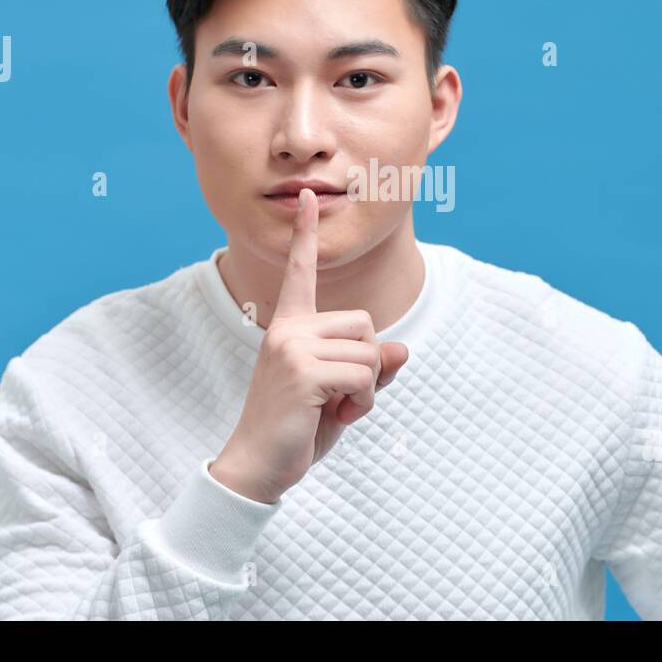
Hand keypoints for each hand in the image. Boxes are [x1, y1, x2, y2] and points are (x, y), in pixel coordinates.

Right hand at [212, 188, 409, 503]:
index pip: (300, 273)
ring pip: (369, 352)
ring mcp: (293, 347)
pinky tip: (335, 417)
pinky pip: (364, 376)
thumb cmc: (298, 428)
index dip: (305, 235)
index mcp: (289, 327)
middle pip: (365, 323)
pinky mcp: (304, 371)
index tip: (308, 195)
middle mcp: (288, 329)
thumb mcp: (340, 394)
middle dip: (367, 363)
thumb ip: (370, 369)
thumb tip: (403, 348)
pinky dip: (362, 403)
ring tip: (333, 408)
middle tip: (338, 395)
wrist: (258, 465)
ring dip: (365, 389)